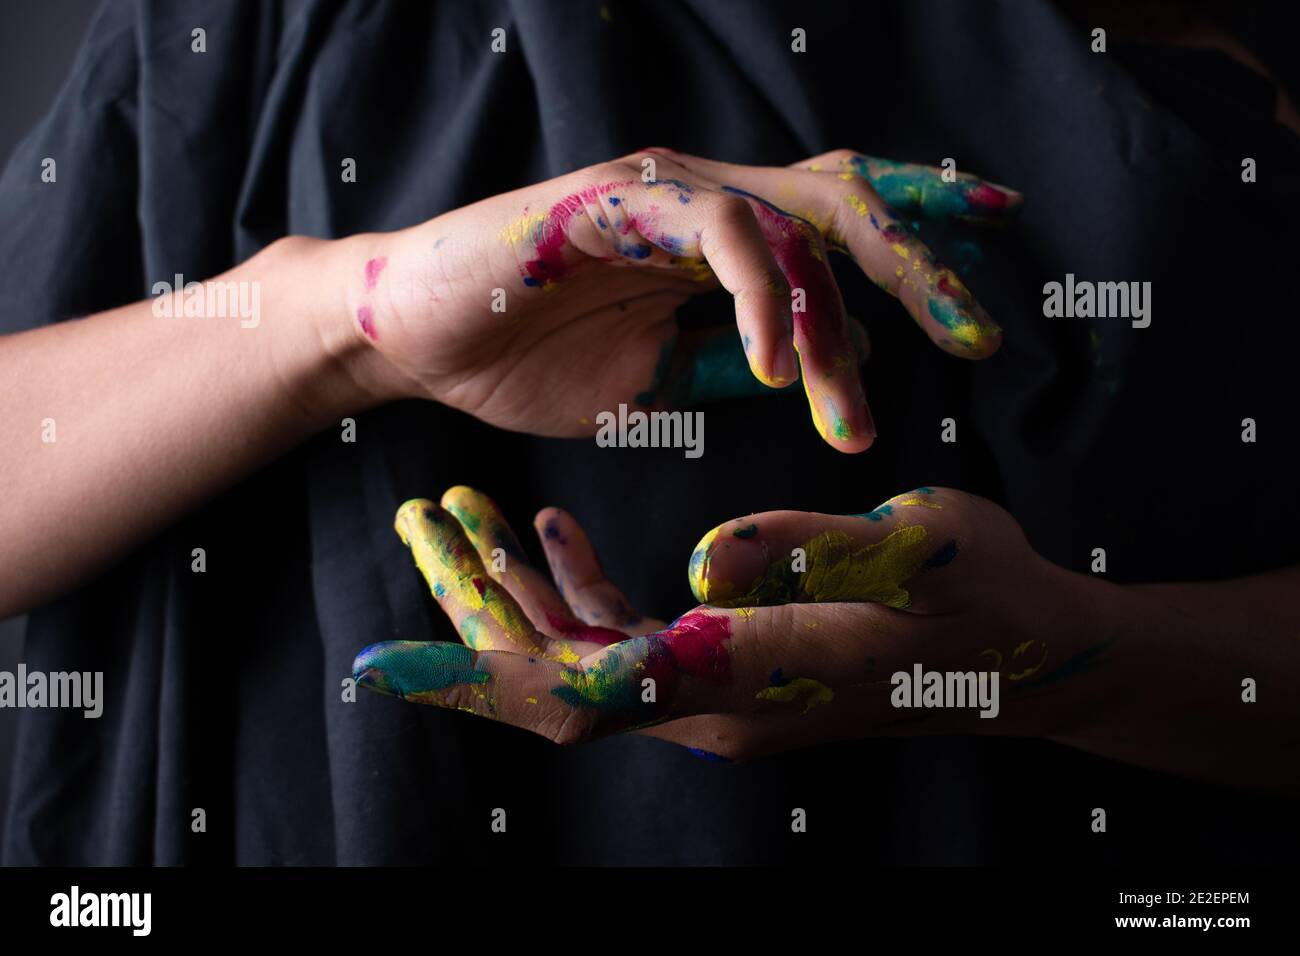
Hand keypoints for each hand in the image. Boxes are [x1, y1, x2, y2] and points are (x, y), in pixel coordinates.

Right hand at [342, 150, 1019, 451]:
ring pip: (792, 225)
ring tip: (854, 417)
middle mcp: (702, 199)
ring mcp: (662, 191)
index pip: (838, 225)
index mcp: (715, 237)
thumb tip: (826, 354)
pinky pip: (718, 235)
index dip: (921, 242)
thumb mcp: (655, 380)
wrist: (415, 338)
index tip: (983, 300)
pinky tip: (775, 369)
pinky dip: (759, 303)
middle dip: (924, 266)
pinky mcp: (618, 200)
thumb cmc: (525, 355)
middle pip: (843, 209)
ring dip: (839, 322)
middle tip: (983, 338)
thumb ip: (735, 358)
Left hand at [352, 485, 1106, 760]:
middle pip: (553, 676)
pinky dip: (578, 589)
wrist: (1029, 655)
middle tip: (418, 522)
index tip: (380, 662)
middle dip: (473, 607)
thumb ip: (803, 554)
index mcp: (739, 680)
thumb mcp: (907, 556)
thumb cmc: (981, 600)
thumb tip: (702, 558)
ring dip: (513, 594)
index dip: (475, 675)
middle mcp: (711, 704)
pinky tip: (556, 530)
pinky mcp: (729, 665)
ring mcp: (717, 691)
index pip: (576, 693)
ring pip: (579, 658)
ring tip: (458, 516)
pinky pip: (627, 641)